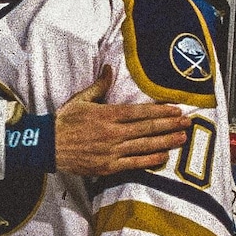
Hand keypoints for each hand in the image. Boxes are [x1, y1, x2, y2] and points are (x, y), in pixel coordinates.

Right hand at [53, 67, 189, 174]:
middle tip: (187, 122)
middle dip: (170, 125)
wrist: (47, 146)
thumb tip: (110, 69)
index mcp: (108, 114)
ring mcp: (112, 151)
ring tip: (183, 138)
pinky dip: (150, 160)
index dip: (160, 110)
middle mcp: (113, 132)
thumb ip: (99, 86)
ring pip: (145, 145)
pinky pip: (134, 164)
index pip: (140, 112)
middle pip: (147, 128)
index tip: (176, 109)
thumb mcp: (81, 100)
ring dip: (166, 141)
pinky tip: (164, 156)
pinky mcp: (109, 166)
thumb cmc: (64, 122)